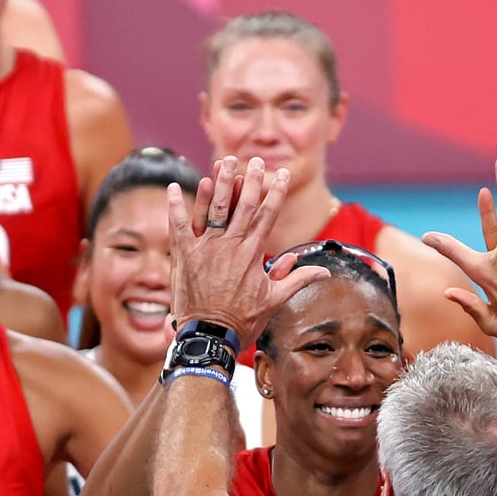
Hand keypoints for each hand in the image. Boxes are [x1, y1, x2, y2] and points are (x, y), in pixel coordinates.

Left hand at [166, 155, 327, 341]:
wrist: (209, 335)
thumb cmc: (242, 321)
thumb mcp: (274, 300)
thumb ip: (297, 279)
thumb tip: (324, 271)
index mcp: (253, 253)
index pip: (268, 215)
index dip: (276, 192)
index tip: (282, 174)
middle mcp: (231, 245)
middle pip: (243, 205)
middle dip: (250, 180)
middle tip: (254, 160)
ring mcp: (206, 248)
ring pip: (215, 208)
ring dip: (219, 183)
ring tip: (223, 162)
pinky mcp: (184, 255)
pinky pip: (179, 225)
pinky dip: (176, 206)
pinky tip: (173, 187)